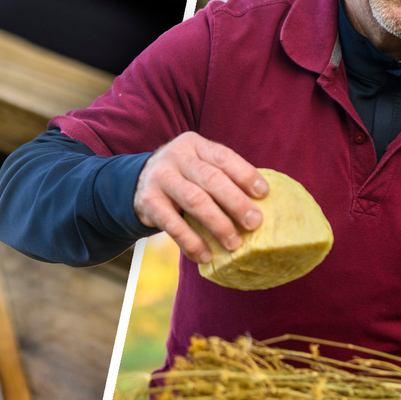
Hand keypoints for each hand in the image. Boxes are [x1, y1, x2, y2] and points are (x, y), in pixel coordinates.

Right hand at [132, 132, 266, 262]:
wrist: (137, 182)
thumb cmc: (183, 177)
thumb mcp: (198, 166)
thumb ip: (222, 177)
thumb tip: (260, 205)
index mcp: (195, 144)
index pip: (223, 157)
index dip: (245, 175)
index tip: (263, 194)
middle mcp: (176, 157)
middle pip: (211, 179)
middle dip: (236, 202)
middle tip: (254, 223)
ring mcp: (160, 178)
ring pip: (195, 201)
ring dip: (218, 224)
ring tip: (234, 244)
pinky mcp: (149, 201)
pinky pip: (173, 225)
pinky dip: (191, 242)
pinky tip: (205, 255)